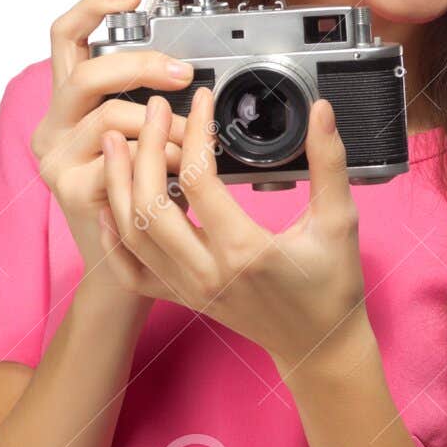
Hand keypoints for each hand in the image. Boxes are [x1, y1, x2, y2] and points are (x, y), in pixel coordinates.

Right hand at [30, 0, 193, 295]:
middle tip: (182, 74)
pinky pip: (123, 160)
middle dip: (141, 66)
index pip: (65, 38)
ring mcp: (57, 162)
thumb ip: (153, 106)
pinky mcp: (72, 192)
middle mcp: (52, 129)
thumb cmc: (144, 203)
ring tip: (196, 146)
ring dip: (165, 127)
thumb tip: (189, 74)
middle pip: (88, 74)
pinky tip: (183, 175)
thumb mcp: (143, 143)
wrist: (129, 274)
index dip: (95, 7)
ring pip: (111, 117)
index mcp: (66, 107)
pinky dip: (162, 161)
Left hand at [96, 85, 372, 374]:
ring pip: (132, 235)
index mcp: (244, 251)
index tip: (202, 100)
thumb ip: (329, 163)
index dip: (194, 131)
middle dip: (145, 151)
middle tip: (151, 112)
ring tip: (117, 143)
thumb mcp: (339, 221)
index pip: (199, 178)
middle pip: (150, 205)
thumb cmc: (331, 288)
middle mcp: (207, 273)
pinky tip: (108, 208)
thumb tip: (322, 111)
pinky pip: (133, 272)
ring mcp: (189, 288)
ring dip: (118, 186)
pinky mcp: (183, 298)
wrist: (319, 345)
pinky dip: (112, 240)